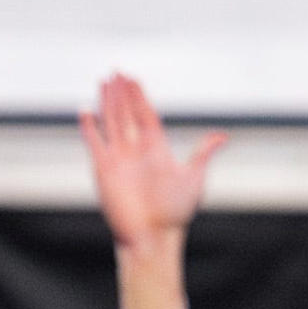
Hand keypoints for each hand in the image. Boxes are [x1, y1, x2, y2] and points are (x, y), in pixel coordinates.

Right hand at [79, 72, 224, 248]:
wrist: (152, 236)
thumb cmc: (174, 212)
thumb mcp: (193, 178)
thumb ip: (203, 153)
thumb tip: (222, 136)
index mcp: (156, 148)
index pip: (146, 114)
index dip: (139, 96)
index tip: (134, 79)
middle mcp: (136, 150)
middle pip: (127, 113)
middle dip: (122, 93)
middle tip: (116, 72)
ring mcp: (119, 158)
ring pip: (111, 122)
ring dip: (107, 102)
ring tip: (103, 82)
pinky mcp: (103, 169)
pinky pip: (94, 143)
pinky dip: (89, 127)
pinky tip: (85, 110)